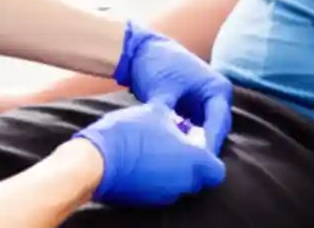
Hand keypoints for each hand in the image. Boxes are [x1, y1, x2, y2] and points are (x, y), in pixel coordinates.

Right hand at [75, 102, 225, 205]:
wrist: (96, 161)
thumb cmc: (130, 133)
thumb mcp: (157, 112)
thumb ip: (175, 118)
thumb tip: (179, 121)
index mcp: (194, 162)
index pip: (217, 169)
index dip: (209, 154)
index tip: (195, 140)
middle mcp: (184, 183)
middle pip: (199, 177)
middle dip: (191, 161)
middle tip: (175, 140)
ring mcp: (165, 195)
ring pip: (179, 182)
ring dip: (173, 168)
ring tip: (156, 147)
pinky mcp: (147, 201)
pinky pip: (161, 188)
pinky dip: (157, 177)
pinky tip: (142, 160)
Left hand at [113, 22, 233, 153]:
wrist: (140, 49)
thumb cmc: (154, 65)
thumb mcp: (162, 93)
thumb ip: (169, 118)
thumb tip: (170, 143)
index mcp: (217, 88)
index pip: (218, 124)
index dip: (209, 145)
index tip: (199, 163)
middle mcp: (217, 95)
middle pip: (216, 131)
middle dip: (204, 149)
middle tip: (190, 169)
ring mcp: (206, 101)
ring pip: (206, 132)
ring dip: (196, 145)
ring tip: (183, 165)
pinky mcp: (194, 106)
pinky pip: (195, 129)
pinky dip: (187, 138)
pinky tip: (175, 152)